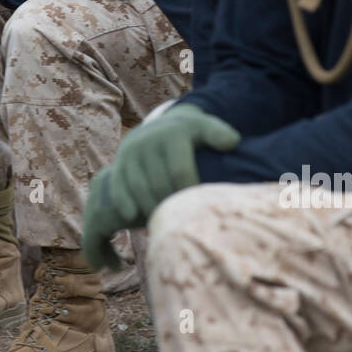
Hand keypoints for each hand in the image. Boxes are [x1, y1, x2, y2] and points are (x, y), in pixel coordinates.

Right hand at [80, 103, 240, 270]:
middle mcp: (148, 142)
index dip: (190, 193)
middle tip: (184, 224)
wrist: (157, 127)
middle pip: (159, 184)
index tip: (200, 209)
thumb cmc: (189, 135)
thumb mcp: (205, 128)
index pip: (180, 171)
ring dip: (151, 209)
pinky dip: (124, 203)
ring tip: (165, 223)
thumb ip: (219, 133)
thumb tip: (232, 142)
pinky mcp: (119, 164)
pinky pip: (118, 186)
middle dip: (171, 205)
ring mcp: (131, 154)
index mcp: (172, 135)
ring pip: (139, 188)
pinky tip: (133, 217)